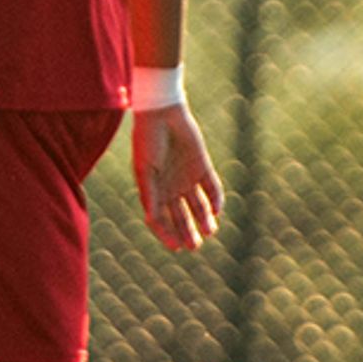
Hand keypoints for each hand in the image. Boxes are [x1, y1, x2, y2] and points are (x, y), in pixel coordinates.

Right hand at [133, 102, 222, 251]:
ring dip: (204, 220)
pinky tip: (217, 211)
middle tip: (194, 246)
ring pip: (198, 206)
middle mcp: (170, 188)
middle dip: (187, 232)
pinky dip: (215, 200)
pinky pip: (212, 187)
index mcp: (153, 191)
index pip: (159, 219)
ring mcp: (187, 178)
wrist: (162, 113)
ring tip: (209, 232)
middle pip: (180, 217)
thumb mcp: (145, 170)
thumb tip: (152, 219)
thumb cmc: (148, 141)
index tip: (176, 247)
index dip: (167, 234)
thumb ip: (150, 194)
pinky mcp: (202, 166)